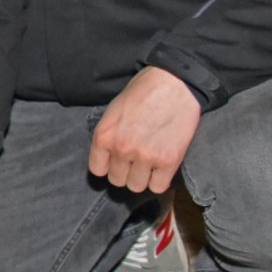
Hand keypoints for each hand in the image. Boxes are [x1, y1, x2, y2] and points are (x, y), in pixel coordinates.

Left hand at [89, 66, 201, 193]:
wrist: (175, 83)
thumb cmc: (143, 92)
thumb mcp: (114, 111)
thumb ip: (109, 135)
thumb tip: (108, 157)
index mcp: (104, 135)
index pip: (97, 170)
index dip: (108, 166)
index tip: (116, 162)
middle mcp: (121, 149)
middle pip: (117, 180)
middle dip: (126, 172)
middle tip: (136, 160)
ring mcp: (145, 157)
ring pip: (136, 186)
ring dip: (142, 178)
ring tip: (149, 163)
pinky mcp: (168, 161)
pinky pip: (158, 187)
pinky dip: (159, 181)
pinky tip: (161, 168)